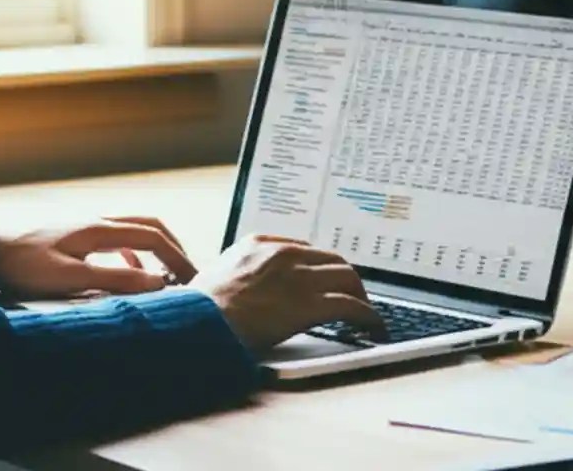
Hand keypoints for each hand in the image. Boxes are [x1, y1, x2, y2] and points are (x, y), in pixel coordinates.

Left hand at [0, 216, 197, 298]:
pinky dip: (130, 255)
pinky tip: (125, 273)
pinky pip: (113, 239)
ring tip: (163, 278)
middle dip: (172, 248)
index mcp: (98, 229)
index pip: (153, 237)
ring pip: (131, 231)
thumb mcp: (70, 278)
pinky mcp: (70, 235)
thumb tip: (157, 283)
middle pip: (147, 226)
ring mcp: (82, 225)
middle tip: (188, 273)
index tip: (194, 280)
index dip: (178, 258)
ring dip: (152, 251)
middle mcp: (95, 220)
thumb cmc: (21, 264)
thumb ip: (115, 280)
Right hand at [188, 234, 387, 349]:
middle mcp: (285, 254)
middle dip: (345, 279)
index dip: (320, 267)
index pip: (305, 249)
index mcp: (261, 244)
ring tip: (365, 314)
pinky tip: (371, 328)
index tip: (324, 280)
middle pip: (332, 260)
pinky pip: (352, 306)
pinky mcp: (311, 304)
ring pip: (348, 279)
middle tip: (351, 296)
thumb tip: (245, 286)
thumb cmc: (202, 306)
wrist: (201, 320)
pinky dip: (368, 317)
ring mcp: (300, 277)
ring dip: (361, 297)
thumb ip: (241, 273)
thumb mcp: (219, 274)